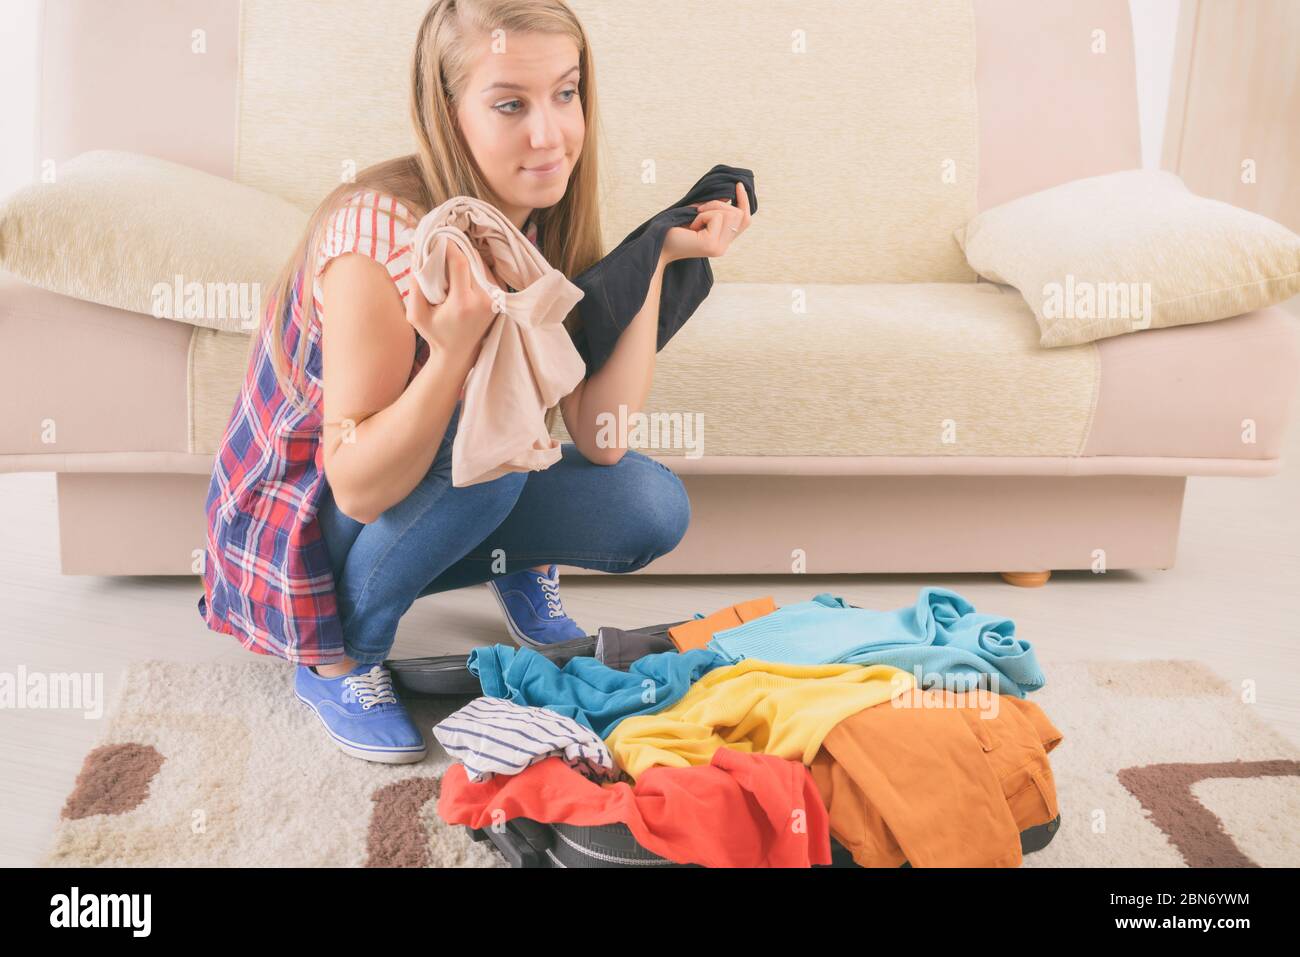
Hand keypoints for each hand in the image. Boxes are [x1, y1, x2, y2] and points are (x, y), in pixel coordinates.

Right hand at [406, 243, 499, 365]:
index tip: (437, 239)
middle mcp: (483, 300)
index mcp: (463, 304)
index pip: (460, 263)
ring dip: (465, 256)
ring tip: (449, 258)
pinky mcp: (499, 298)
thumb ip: (414, 288)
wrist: (459, 353)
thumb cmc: (435, 334)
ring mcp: (495, 299)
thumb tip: (418, 257)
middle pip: (472, 260)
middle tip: (441, 245)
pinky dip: (473, 266)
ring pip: (480, 263)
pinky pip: (486, 272)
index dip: (448, 246)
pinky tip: (461, 269)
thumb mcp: (416, 316)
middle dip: (456, 249)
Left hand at [661, 180, 751, 265]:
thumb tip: (729, 195)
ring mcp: (719, 248)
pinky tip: (691, 226)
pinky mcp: (711, 245)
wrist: (657, 245)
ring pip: (729, 214)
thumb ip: (715, 208)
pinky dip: (702, 215)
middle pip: (738, 214)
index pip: (745, 220)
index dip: (744, 201)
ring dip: (710, 209)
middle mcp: (723, 247)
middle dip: (718, 204)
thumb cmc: (673, 230)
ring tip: (694, 219)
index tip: (737, 185)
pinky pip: (716, 217)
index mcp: (722, 241)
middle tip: (698, 211)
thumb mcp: (698, 215)